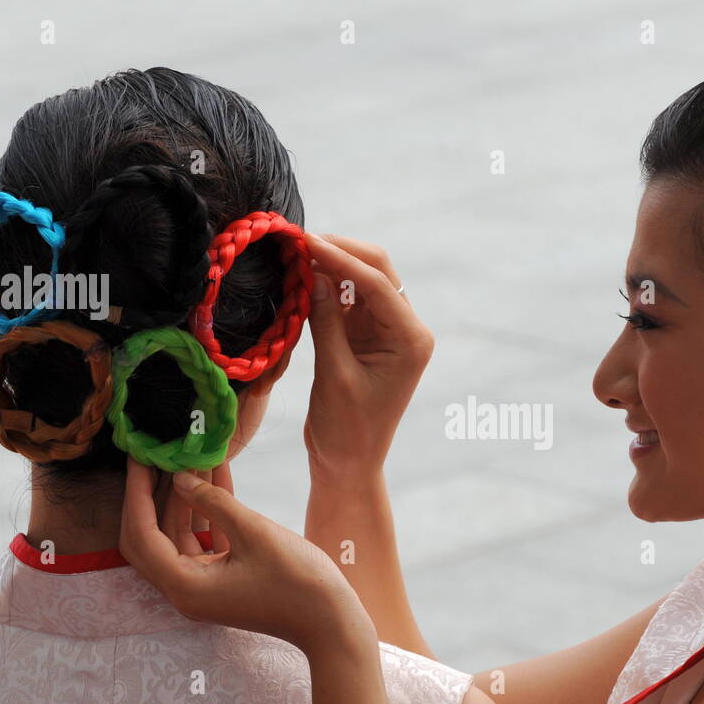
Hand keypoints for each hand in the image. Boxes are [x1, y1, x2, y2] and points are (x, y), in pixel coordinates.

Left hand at [119, 458, 374, 656]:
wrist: (330, 620)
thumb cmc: (296, 581)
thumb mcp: (253, 532)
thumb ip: (212, 503)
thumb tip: (180, 478)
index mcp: (184, 586)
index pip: (142, 534)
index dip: (137, 493)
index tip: (140, 458)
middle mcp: (185, 590)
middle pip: (150, 539)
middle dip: (150, 497)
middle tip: (154, 458)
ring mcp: (203, 587)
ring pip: (176, 538)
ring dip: (183, 500)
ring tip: (190, 458)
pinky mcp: (221, 581)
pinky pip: (202, 543)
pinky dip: (206, 514)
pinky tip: (215, 479)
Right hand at [303, 234, 433, 485]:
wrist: (348, 463)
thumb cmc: (346, 429)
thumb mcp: (334, 374)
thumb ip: (326, 321)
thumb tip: (313, 272)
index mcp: (411, 339)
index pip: (377, 283)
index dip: (339, 257)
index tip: (304, 241)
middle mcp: (406, 329)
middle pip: (375, 271)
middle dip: (338, 251)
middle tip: (296, 240)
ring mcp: (387, 330)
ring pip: (360, 280)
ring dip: (329, 265)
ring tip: (293, 253)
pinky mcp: (368, 335)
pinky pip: (347, 299)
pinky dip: (325, 286)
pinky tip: (300, 276)